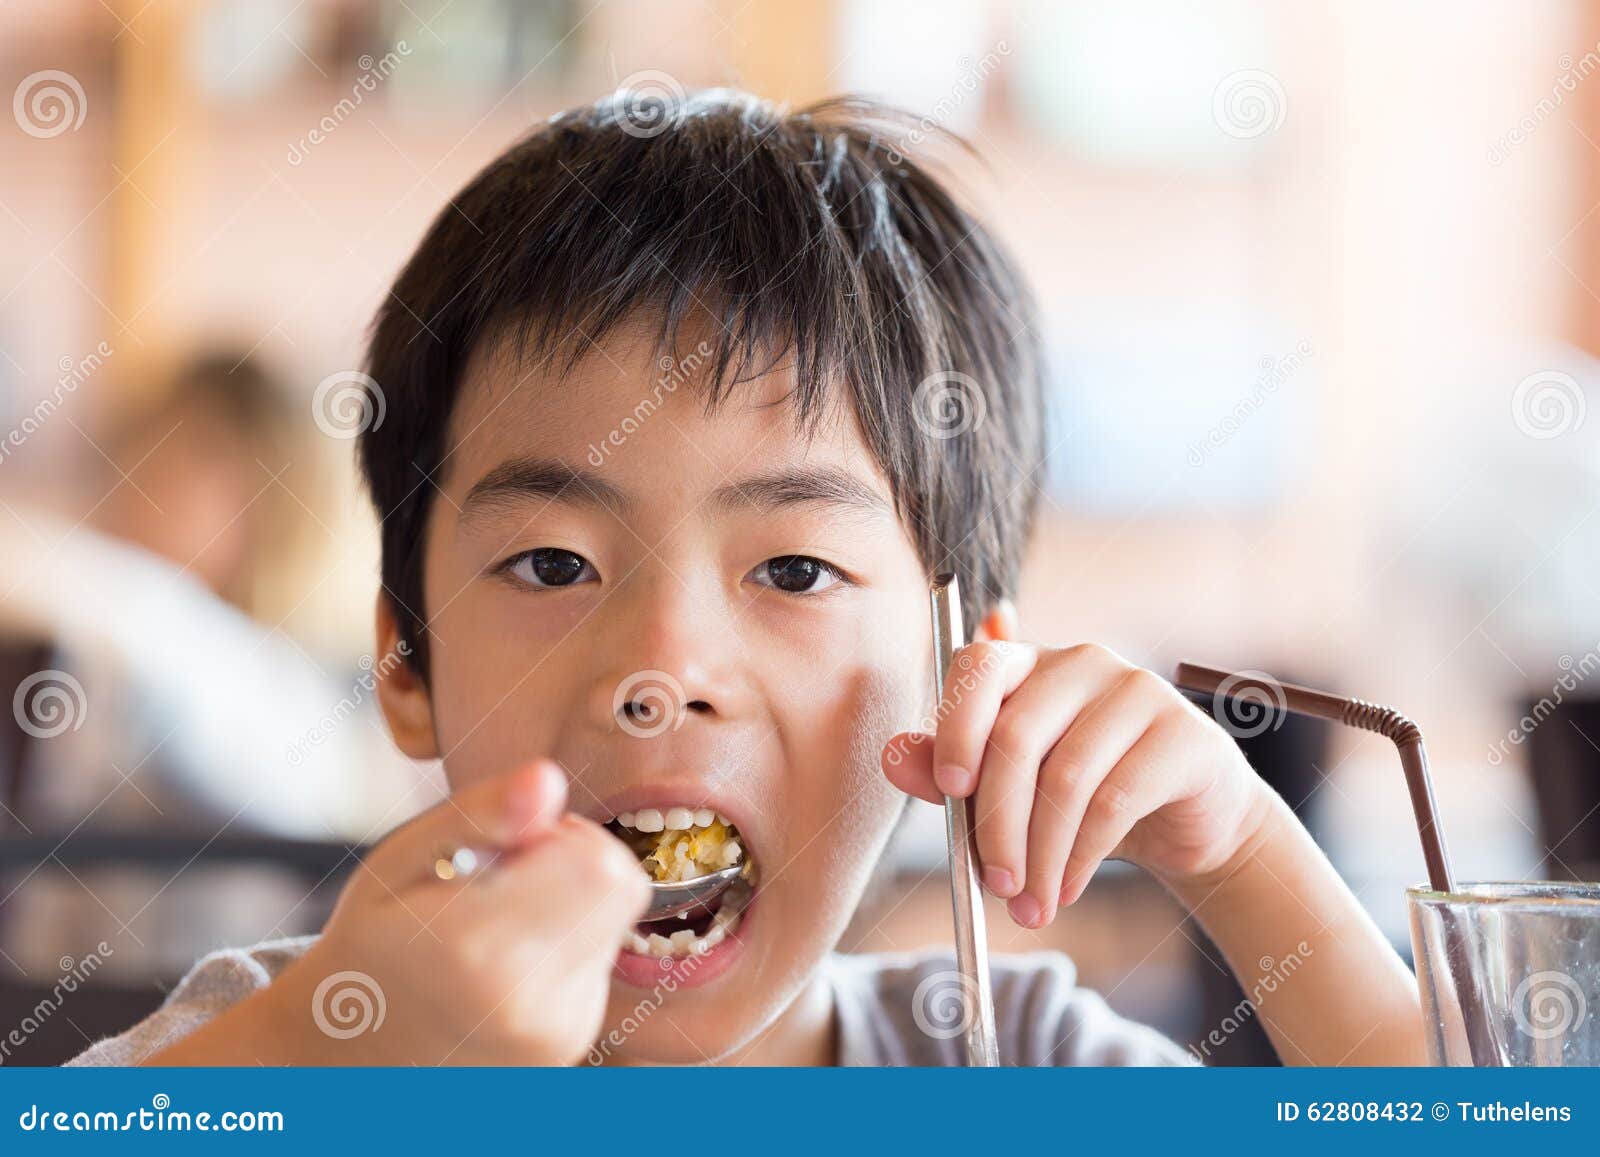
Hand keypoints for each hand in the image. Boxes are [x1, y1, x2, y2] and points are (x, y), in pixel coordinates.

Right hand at [264, 760, 647, 1064]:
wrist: (353, 1052)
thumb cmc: (375, 940)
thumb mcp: (402, 859)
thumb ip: (481, 814)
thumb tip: (548, 779)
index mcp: (477, 948)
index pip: (598, 864)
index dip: (562, 834)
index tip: (510, 846)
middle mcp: (527, 1003)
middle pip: (621, 888)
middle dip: (577, 860)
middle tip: (508, 876)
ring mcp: (555, 1034)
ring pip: (615, 923)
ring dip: (571, 904)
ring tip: (499, 922)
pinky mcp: (571, 1043)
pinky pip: (599, 962)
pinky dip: (565, 945)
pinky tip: (509, 959)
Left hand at [881, 642, 1273, 928]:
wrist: (1184, 821)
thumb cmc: (1084, 797)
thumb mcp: (1014, 789)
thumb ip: (950, 772)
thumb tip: (892, 756)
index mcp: (1029, 663)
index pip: (978, 666)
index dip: (957, 725)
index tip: (949, 790)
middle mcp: (1082, 662)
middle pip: (1017, 737)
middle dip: (996, 824)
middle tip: (993, 885)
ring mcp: (1138, 690)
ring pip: (1066, 779)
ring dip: (1040, 857)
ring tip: (1031, 904)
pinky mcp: (1182, 734)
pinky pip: (1116, 802)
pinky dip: (1081, 858)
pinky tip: (1068, 888)